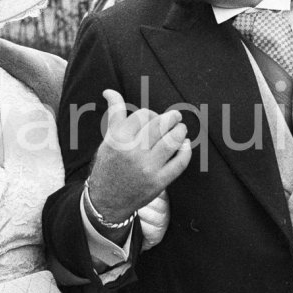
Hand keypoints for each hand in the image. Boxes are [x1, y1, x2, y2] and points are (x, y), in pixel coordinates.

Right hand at [87, 89, 191, 220]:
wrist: (107, 201)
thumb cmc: (109, 165)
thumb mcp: (108, 139)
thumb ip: (114, 114)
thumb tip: (109, 91)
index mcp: (118, 139)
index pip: (144, 115)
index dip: (152, 114)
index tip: (153, 119)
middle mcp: (133, 152)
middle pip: (160, 124)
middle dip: (172, 118)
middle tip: (176, 117)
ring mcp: (147, 168)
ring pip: (172, 141)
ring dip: (180, 131)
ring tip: (181, 130)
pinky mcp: (159, 182)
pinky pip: (180, 162)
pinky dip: (185, 151)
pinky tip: (184, 146)